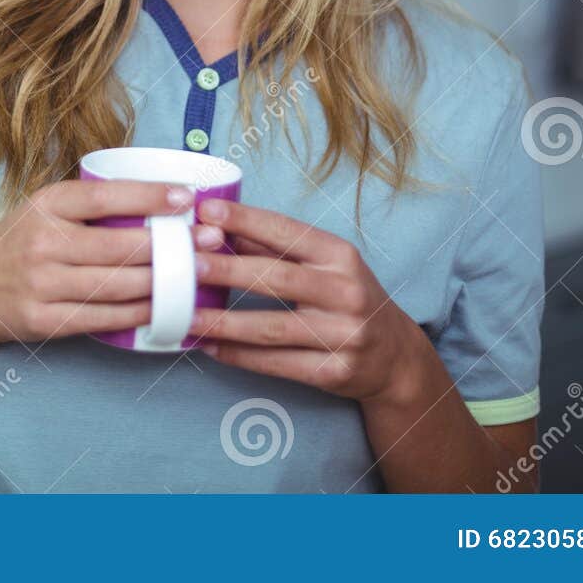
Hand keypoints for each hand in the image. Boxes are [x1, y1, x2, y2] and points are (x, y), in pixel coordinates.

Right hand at [0, 180, 223, 346]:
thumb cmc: (22, 243)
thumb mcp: (44, 210)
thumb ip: (89, 205)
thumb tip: (163, 197)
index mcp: (45, 206)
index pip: (104, 197)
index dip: (149, 196)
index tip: (188, 196)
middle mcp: (42, 243)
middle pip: (120, 247)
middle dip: (172, 246)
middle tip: (212, 241)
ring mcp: (43, 286)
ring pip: (119, 286)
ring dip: (165, 282)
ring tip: (199, 274)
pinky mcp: (46, 321)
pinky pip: (106, 318)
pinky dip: (141, 313)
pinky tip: (167, 306)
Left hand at [188, 199, 422, 404]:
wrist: (394, 357)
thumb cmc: (347, 299)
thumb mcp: (325, 265)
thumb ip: (275, 247)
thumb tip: (220, 227)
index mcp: (340, 256)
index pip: (287, 232)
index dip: (246, 220)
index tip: (207, 211)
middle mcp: (345, 292)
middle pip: (277, 278)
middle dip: (229, 270)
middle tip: (189, 264)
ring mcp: (343, 335)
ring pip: (272, 328)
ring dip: (224, 322)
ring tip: (187, 316)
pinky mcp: (334, 372)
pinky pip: (277, 364)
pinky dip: (239, 356)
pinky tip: (210, 347)